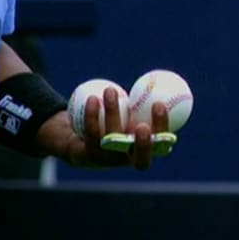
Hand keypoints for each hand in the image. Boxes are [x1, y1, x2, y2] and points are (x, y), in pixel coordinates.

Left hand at [41, 86, 172, 170]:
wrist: (76, 138)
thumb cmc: (112, 120)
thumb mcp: (130, 112)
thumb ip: (143, 103)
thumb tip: (159, 78)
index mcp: (144, 149)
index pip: (161, 144)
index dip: (162, 127)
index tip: (159, 104)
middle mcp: (127, 160)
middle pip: (141, 160)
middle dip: (143, 145)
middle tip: (142, 126)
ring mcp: (106, 161)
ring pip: (112, 140)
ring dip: (112, 113)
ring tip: (111, 90)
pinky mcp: (86, 157)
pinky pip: (91, 134)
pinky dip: (91, 115)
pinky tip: (93, 99)